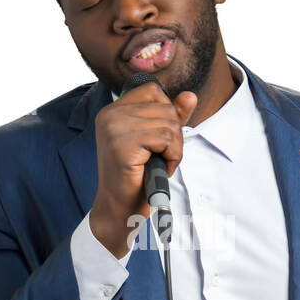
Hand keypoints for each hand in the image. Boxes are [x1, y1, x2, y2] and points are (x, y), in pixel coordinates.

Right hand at [88, 82, 197, 257]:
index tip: (157, 139)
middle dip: (174, 134)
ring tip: (159, 163)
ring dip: (174, 148)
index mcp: (112, 111)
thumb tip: (190, 96)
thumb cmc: (135, 177)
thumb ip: (171, 116)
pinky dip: (172, 156)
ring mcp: (114, 129)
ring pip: (169, 123)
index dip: (166, 113)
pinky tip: (160, 167)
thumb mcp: (155, 141)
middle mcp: (109, 115)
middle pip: (165, 107)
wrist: (120, 208)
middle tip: (161, 156)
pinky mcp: (123, 145)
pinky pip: (166, 139)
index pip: (153, 91)